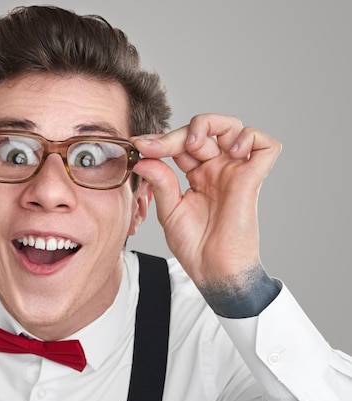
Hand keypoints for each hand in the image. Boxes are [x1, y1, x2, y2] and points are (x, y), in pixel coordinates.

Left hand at [132, 114, 281, 289]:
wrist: (212, 271)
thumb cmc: (194, 246)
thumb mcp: (169, 210)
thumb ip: (160, 182)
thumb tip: (143, 157)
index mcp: (197, 175)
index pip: (181, 143)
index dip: (161, 140)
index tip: (138, 145)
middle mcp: (217, 169)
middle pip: (205, 129)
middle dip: (179, 132)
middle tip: (157, 146)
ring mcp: (235, 172)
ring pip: (234, 127)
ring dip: (213, 125)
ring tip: (196, 146)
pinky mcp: (252, 179)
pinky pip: (265, 145)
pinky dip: (249, 138)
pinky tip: (230, 151)